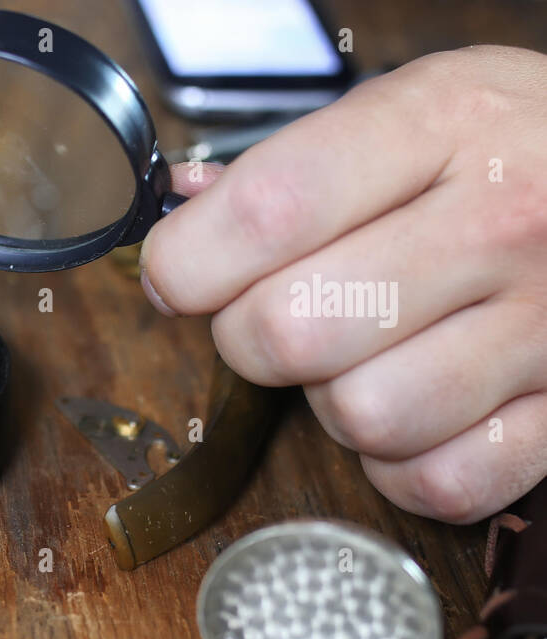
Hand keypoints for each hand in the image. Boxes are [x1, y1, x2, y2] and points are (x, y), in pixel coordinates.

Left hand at [140, 46, 546, 523]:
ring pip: (362, 417)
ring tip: (363, 357)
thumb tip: (185, 215)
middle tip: (274, 316)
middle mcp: (502, 220)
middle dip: (249, 336)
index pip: (268, 211)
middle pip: (293, 330)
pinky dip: (404, 467)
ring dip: (332, 404)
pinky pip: (439, 482)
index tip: (178, 275)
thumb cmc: (509, 148)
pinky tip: (417, 412)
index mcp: (444, 124)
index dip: (189, 261)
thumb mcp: (415, 106)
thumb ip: (292, 162)